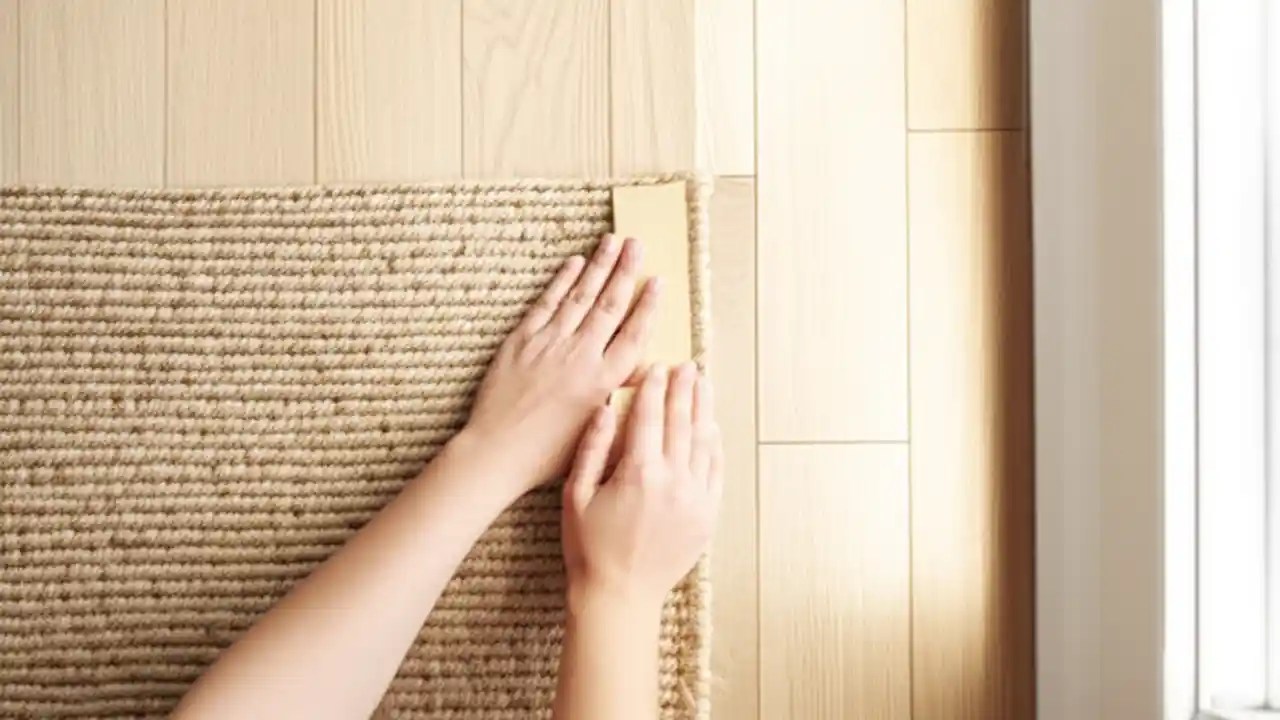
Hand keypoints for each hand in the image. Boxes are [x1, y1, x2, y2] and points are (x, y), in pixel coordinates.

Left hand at [458, 235, 658, 493]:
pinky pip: (546, 303)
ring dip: (598, 266)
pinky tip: (574, 263)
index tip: (658, 282)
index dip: (648, 306)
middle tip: (637, 244)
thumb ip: (621, 396)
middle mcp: (580, 355)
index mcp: (603, 380)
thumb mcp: (597, 428)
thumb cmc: (549, 453)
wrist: (498, 451)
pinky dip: (562, 281)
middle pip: (610, 304)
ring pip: (580, 296)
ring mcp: (549, 343)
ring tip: (612, 241)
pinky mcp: (521, 340)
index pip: (634, 334)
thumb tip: (647, 372)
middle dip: (626, 271)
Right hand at [561, 363, 722, 613]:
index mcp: (639, 473)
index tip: (656, 366)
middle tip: (687, 365)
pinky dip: (715, 444)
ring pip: (704, 442)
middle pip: (682, 422)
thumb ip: (591, 448)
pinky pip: (715, 470)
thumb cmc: (589, 548)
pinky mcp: (707, 515)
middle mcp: (673, 481)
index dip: (653, 388)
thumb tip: (605, 409)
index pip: (650, 416)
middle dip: (683, 389)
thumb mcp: (576, 495)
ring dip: (704, 409)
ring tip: (702, 385)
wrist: (619, 596)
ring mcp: (695, 498)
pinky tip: (711, 427)